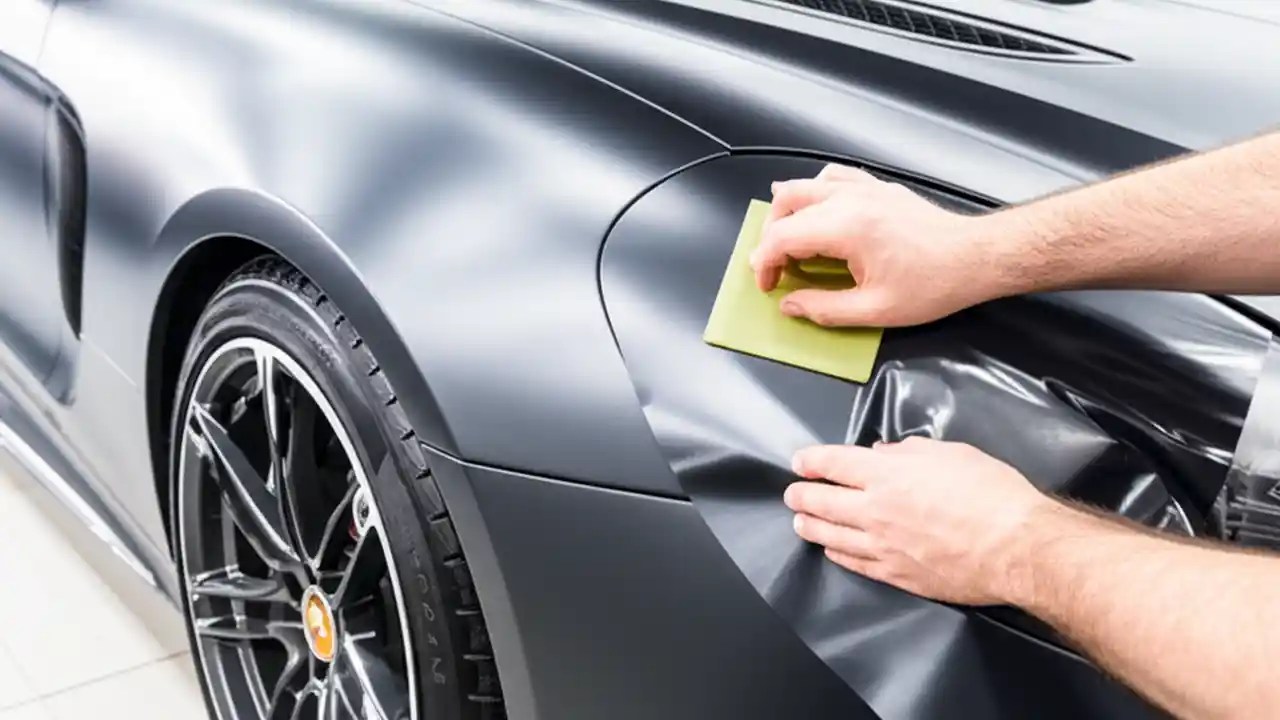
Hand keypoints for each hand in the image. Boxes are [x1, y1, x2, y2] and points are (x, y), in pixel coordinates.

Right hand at [750, 164, 999, 326]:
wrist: (974, 258)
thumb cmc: (933, 284)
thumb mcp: (875, 310)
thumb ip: (824, 309)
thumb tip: (791, 305)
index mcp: (845, 228)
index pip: (782, 237)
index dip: (764, 263)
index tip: (768, 285)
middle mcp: (849, 199)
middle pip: (785, 204)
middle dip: (770, 237)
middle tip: (775, 268)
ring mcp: (864, 187)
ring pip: (804, 185)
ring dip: (786, 212)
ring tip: (788, 241)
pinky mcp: (878, 187)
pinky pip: (832, 177)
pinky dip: (814, 191)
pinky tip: (816, 210)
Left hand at [783, 437, 1052, 604]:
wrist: (1016, 547)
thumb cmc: (992, 493)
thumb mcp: (951, 453)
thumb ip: (910, 451)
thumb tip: (885, 452)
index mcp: (887, 474)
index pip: (833, 462)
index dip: (811, 460)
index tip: (800, 461)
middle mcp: (876, 510)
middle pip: (822, 501)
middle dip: (801, 495)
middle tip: (793, 493)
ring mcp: (883, 546)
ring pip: (832, 536)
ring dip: (811, 526)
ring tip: (800, 522)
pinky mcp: (897, 574)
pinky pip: (856, 564)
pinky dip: (839, 556)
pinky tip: (832, 552)